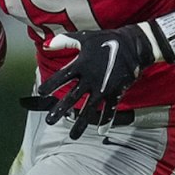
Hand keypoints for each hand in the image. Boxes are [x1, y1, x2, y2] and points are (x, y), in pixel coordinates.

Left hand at [36, 25, 154, 138]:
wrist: (133, 45)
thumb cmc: (106, 40)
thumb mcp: (84, 37)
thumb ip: (65, 41)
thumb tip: (46, 43)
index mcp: (81, 65)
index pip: (61, 77)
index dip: (50, 85)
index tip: (41, 93)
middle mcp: (90, 79)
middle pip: (71, 98)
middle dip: (60, 110)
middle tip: (50, 121)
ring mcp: (103, 87)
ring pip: (89, 109)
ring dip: (81, 124)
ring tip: (73, 136)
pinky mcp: (115, 92)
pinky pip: (110, 109)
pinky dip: (107, 121)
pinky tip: (101, 132)